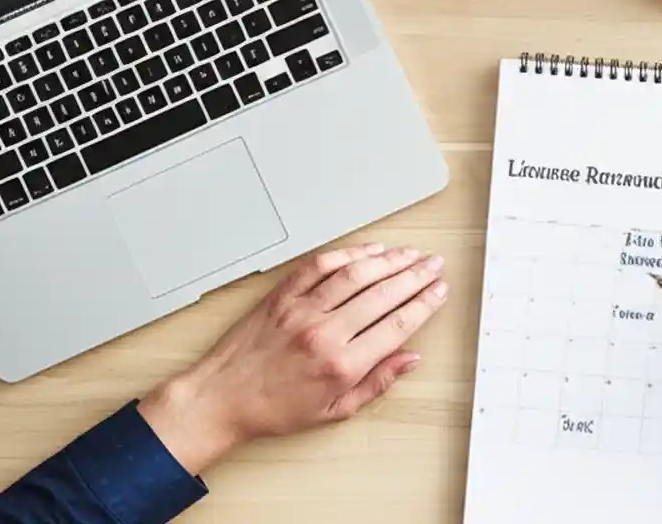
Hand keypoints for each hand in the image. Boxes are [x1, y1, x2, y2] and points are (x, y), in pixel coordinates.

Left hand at [136, 243, 448, 474]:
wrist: (222, 398)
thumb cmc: (274, 408)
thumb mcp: (334, 411)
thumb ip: (377, 383)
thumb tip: (409, 359)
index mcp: (342, 365)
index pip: (398, 324)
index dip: (425, 303)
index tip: (439, 291)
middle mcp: (325, 332)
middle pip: (383, 294)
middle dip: (415, 275)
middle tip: (433, 265)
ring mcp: (302, 310)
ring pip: (356, 274)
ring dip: (388, 260)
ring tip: (408, 254)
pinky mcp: (282, 296)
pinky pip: (320, 265)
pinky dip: (348, 253)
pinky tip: (367, 250)